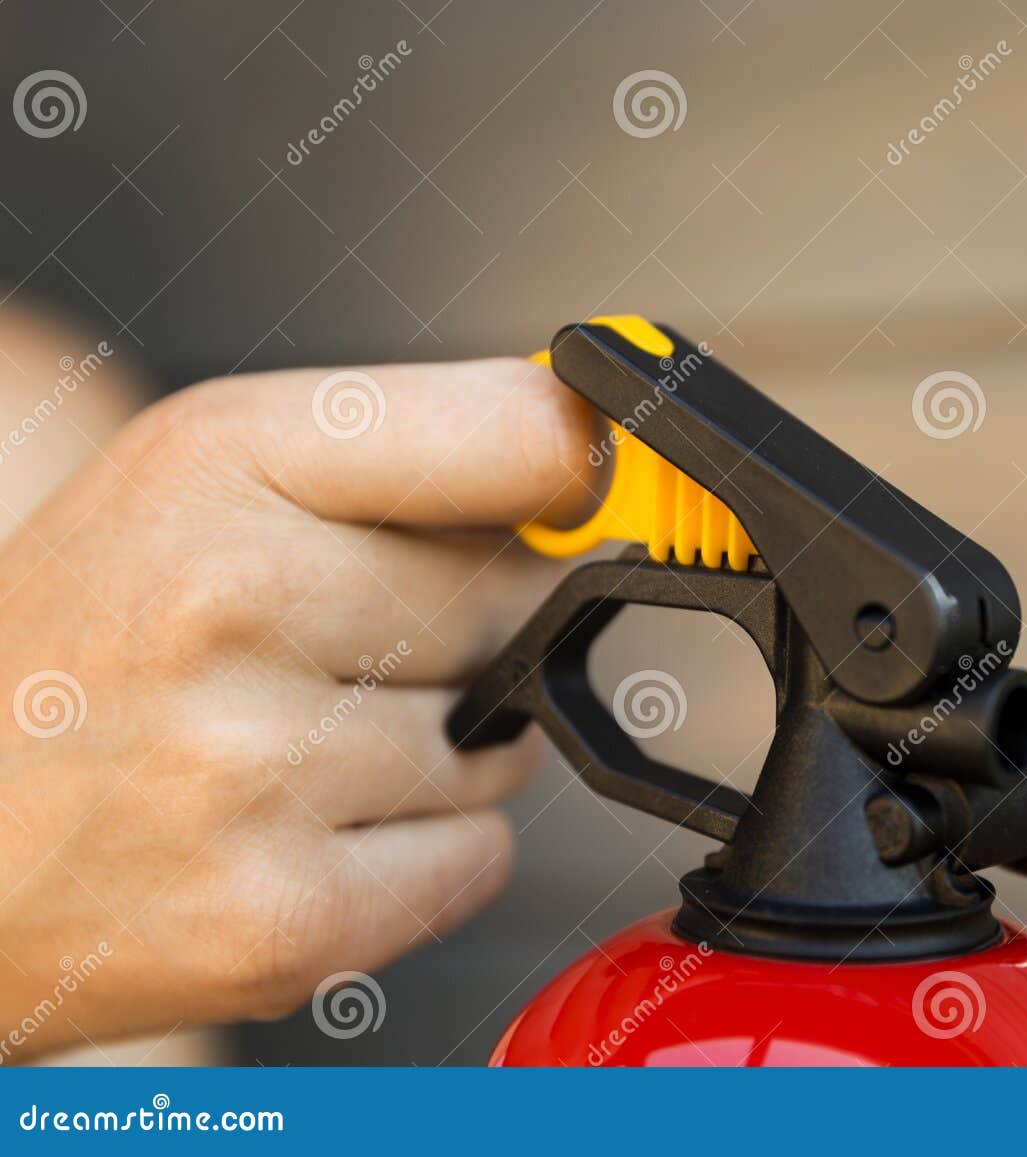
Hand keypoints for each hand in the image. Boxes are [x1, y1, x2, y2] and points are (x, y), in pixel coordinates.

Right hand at [0, 358, 597, 1061]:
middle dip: (466, 630)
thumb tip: (588, 481)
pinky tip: (304, 833)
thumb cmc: (72, 653)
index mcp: (221, 458)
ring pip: (508, 743)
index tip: (581, 492)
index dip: (578, 466)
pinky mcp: (286, 920)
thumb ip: (405, 462)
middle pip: (520, 601)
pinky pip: (480, 858)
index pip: (520, 432)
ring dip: (443, 751)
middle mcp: (235, 602)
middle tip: (336, 652)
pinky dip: (424, 853)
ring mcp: (260, 773)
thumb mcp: (201, 481)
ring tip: (292, 748)